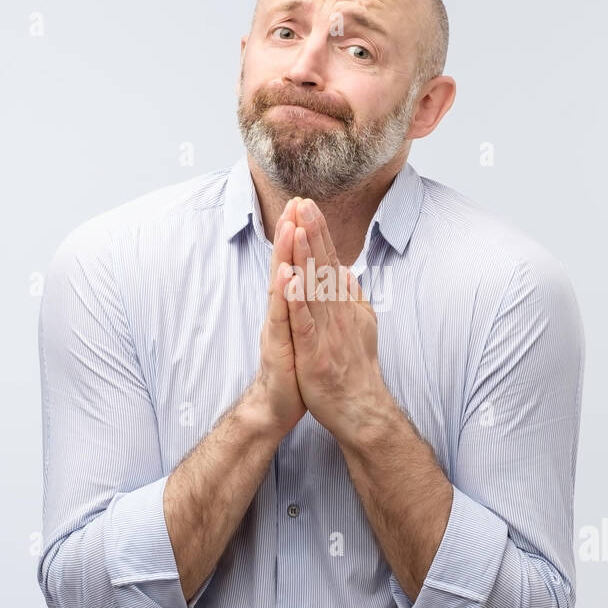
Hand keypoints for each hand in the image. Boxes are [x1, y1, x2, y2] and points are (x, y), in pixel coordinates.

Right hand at [247, 197, 307, 438]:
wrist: (278, 404)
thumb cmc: (297, 367)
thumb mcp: (309, 330)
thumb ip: (314, 302)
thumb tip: (329, 279)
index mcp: (292, 306)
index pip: (297, 263)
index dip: (302, 235)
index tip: (307, 206)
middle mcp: (282, 311)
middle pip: (285, 266)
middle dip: (290, 234)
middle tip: (296, 203)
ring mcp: (279, 327)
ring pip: (281, 286)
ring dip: (285, 256)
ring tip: (289, 228)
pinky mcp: (281, 346)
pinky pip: (283, 318)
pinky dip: (285, 296)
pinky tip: (287, 276)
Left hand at [283, 198, 390, 446]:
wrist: (358, 408)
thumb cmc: (354, 368)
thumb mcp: (359, 326)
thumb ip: (353, 298)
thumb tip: (349, 273)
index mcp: (342, 305)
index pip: (329, 261)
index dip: (318, 232)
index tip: (308, 205)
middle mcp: (336, 312)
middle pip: (322, 266)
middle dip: (311, 233)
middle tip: (303, 202)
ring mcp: (327, 331)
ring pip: (313, 288)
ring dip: (304, 257)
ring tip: (295, 228)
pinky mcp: (315, 352)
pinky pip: (304, 323)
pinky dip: (296, 301)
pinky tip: (289, 281)